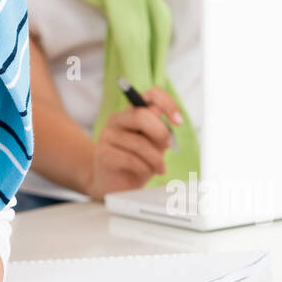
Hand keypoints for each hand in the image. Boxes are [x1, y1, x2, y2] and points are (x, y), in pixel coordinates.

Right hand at [85, 85, 182, 201]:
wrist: (116, 186)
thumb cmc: (139, 162)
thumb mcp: (155, 145)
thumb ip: (159, 130)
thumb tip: (157, 111)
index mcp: (132, 113)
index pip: (151, 95)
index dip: (167, 104)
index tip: (178, 122)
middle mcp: (117, 119)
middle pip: (141, 116)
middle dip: (161, 133)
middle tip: (168, 147)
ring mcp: (107, 136)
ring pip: (139, 142)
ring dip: (156, 159)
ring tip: (160, 168)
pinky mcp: (103, 154)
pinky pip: (131, 159)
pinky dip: (144, 169)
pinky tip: (145, 172)